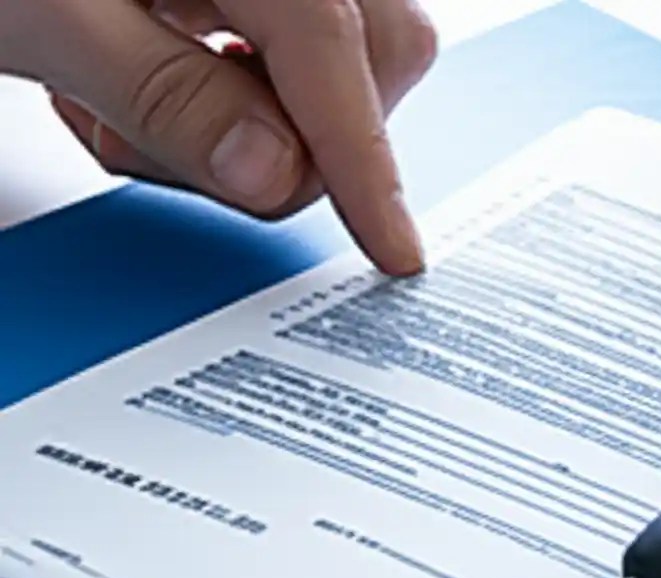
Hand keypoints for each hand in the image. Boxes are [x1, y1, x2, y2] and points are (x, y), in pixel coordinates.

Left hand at [0, 0, 437, 275]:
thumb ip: (165, 96)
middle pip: (372, 56)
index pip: (336, 54)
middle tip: (175, 151)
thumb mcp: (46, 15)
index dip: (366, 166)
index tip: (394, 252)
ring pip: (347, 63)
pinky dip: (244, 88)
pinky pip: (306, 45)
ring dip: (259, 118)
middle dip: (296, 138)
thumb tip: (274, 175)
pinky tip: (157, 74)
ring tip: (126, 104)